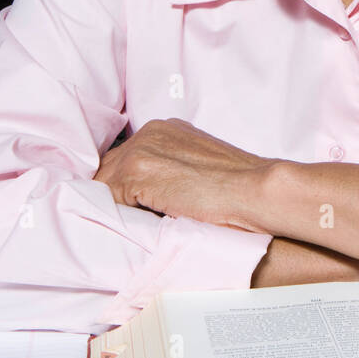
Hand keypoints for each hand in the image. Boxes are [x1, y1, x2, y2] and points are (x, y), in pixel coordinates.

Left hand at [93, 118, 272, 230]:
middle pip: (110, 166)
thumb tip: (149, 195)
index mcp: (165, 130)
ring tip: (128, 227)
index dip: (125, 185)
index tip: (130, 206)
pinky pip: (108, 197)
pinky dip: (118, 214)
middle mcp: (150, 132)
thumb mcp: (197, 168)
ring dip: (115, 205)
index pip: (126, 158)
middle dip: (114, 194)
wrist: (253, 190)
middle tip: (124, 220)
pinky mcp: (137, 170)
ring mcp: (142, 149)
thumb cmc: (236, 189)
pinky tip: (134, 227)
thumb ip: (171, 170)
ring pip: (105, 182)